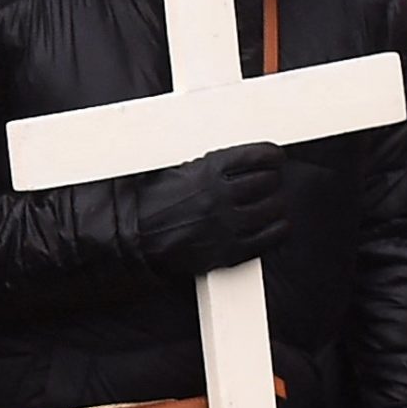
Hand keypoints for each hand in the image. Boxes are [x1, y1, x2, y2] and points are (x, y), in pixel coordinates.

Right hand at [127, 144, 290, 278]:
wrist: (128, 242)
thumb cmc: (140, 206)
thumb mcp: (167, 171)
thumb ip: (200, 165)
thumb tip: (226, 161)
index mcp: (203, 173)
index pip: (254, 157)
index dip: (270, 155)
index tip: (274, 157)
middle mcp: (218, 198)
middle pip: (267, 182)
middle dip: (270, 179)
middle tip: (268, 180)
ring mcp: (225, 226)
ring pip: (273, 209)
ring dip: (275, 204)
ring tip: (270, 202)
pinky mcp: (228, 252)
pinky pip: (269, 238)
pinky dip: (277, 230)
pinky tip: (274, 225)